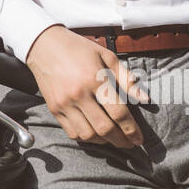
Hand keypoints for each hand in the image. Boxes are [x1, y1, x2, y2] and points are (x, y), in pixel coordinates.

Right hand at [25, 25, 149, 147]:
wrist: (44, 45)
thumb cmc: (78, 48)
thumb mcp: (107, 56)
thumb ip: (126, 79)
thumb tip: (145, 99)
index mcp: (94, 79)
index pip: (118, 112)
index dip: (132, 129)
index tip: (139, 138)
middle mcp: (78, 94)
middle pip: (104, 128)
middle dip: (121, 140)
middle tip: (129, 143)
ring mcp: (64, 103)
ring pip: (88, 135)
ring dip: (104, 141)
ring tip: (113, 138)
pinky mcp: (54, 109)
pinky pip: (72, 132)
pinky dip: (86, 138)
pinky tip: (94, 133)